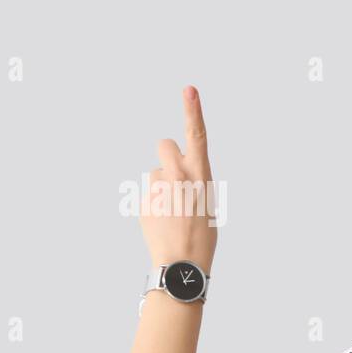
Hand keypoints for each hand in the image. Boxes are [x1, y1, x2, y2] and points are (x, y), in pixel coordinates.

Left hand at [140, 86, 216, 273]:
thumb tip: (178, 176)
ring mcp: (158, 186)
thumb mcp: (208, 203)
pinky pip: (148, 194)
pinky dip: (154, 205)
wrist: (182, 263)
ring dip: (162, 187)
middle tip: (174, 178)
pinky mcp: (143, 199)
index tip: (189, 90)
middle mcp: (178, 175)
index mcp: (201, 175)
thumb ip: (194, 182)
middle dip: (167, 155)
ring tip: (172, 213)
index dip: (193, 111)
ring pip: (156, 174)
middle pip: (165, 145)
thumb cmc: (202, 236)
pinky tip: (163, 222)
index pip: (197, 136)